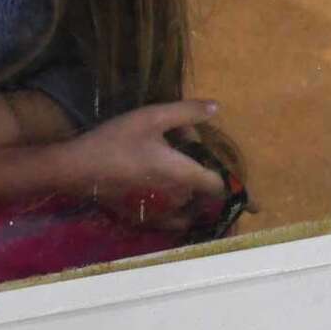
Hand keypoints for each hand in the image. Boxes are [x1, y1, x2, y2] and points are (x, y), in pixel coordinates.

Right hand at [64, 101, 227, 229]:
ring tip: (180, 176)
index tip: (256, 203)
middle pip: (202, 193)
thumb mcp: (151, 117)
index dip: (235, 189)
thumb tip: (217, 108)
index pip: (219, 186)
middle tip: (191, 155)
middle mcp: (175, 198)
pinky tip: (171, 203)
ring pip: (187, 208)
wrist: (74, 168)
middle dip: (204, 178)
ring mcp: (157, 212)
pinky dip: (177, 215)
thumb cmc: (115, 140)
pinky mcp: (140, 217)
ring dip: (191, 196)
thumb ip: (186, 113)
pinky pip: (169, 221)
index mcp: (183, 174)